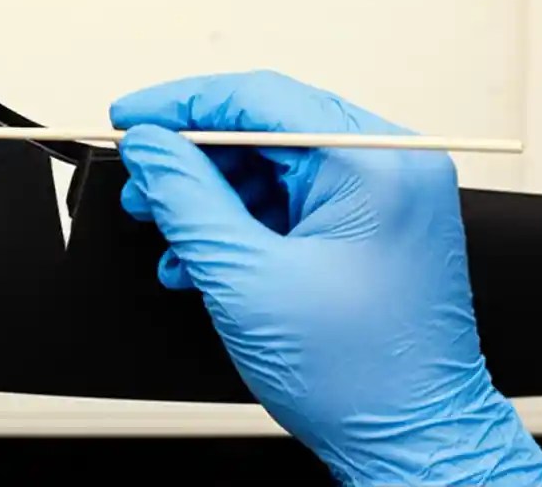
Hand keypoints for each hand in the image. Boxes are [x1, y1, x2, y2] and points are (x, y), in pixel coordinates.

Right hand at [111, 72, 541, 485]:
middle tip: (142, 185)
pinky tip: (205, 257)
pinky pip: (295, 200)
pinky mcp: (374, 226)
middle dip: (192, 160)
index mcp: (375, 165)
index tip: (128, 116)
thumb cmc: (361, 377)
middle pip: (265, 128)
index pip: (258, 97)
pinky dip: (244, 223)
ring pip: (275, 166)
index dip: (180, 104)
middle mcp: (391, 167)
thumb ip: (185, 197)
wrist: (413, 443)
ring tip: (171, 237)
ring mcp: (387, 197)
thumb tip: (150, 146)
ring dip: (212, 199)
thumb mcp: (244, 278)